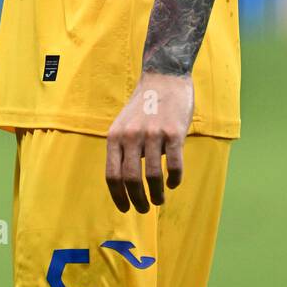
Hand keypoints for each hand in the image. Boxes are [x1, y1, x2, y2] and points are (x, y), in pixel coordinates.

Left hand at [105, 71, 194, 212]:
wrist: (164, 77)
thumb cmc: (145, 105)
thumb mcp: (124, 124)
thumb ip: (123, 148)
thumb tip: (126, 182)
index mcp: (115, 135)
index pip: (112, 175)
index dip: (118, 196)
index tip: (125, 208)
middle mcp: (131, 135)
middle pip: (131, 179)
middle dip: (137, 200)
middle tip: (144, 209)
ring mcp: (152, 134)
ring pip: (152, 176)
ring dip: (156, 195)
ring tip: (159, 200)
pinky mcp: (173, 133)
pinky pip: (173, 165)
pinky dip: (174, 180)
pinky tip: (174, 183)